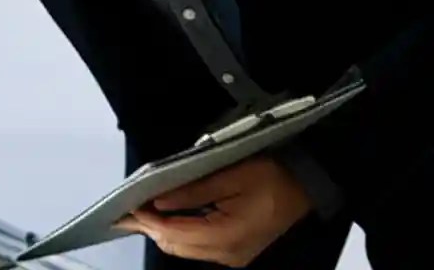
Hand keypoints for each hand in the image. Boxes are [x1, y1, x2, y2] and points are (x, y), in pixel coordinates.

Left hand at [113, 155, 311, 267]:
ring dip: (163, 231)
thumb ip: (192, 192)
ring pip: (185, 249)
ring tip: (143, 212)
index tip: (129, 206)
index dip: (149, 221)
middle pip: (177, 246)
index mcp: (227, 236)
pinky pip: (199, 247)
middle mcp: (228, 254)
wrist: (305, 186)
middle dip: (151, 228)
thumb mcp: (230, 176)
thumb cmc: (272, 176)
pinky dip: (180, 233)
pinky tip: (168, 218)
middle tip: (129, 209)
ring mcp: (232, 256)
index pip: (175, 234)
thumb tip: (159, 201)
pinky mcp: (235, 252)